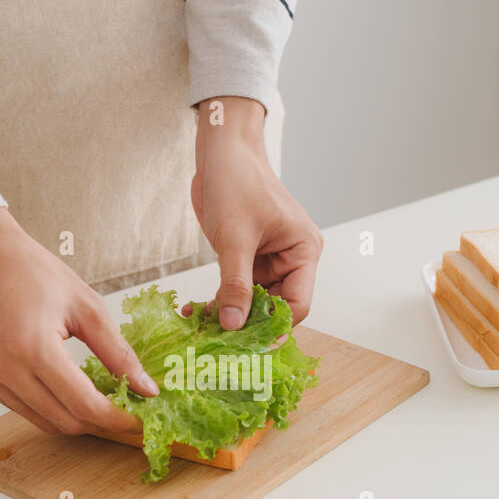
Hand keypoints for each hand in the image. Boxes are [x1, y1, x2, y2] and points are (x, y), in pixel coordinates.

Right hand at [0, 208, 154, 434]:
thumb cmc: (34, 273)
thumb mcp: (88, 307)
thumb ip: (118, 353)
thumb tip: (146, 388)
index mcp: (34, 348)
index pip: (83, 404)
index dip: (116, 419)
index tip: (138, 421)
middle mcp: (6, 370)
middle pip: (65, 421)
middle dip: (100, 424)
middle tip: (125, 414)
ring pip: (45, 422)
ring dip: (76, 420)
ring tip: (102, 405)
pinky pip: (25, 410)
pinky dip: (53, 410)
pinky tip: (71, 395)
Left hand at [191, 96, 322, 328]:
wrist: (221, 153)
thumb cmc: (237, 183)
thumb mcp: (235, 239)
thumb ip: (235, 284)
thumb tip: (233, 325)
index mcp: (303, 252)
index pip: (297, 304)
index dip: (274, 327)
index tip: (248, 346)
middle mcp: (291, 260)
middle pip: (275, 308)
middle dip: (247, 325)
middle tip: (217, 343)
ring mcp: (269, 261)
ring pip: (253, 302)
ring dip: (228, 315)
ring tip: (200, 327)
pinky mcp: (247, 259)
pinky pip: (237, 289)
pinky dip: (218, 301)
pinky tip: (194, 311)